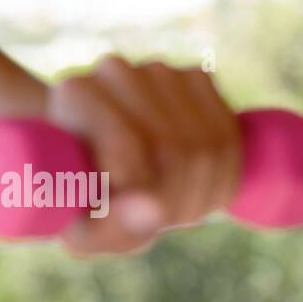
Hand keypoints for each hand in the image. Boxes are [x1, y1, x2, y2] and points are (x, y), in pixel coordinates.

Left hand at [45, 53, 241, 257]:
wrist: (100, 159)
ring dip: (206, 192)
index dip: (146, 195)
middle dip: (179, 202)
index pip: (126, 145)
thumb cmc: (86, 200)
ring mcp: (156, 70)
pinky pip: (228, 132)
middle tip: (163, 218)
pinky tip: (200, 182)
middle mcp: (113, 72)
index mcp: (74, 96)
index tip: (142, 219)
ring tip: (178, 204)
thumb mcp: (85, 230)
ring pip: (207, 143)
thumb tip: (155, 210)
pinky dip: (227, 171)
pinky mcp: (193, 76)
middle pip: (172, 149)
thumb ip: (111, 229)